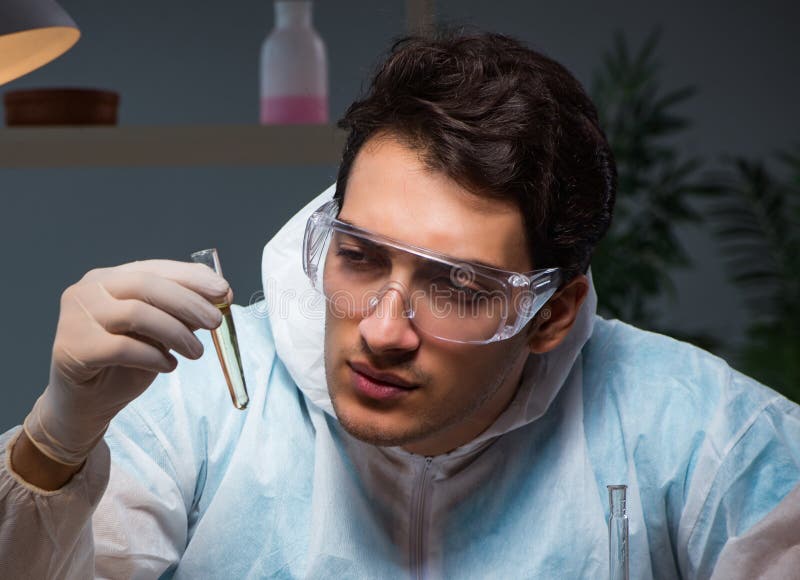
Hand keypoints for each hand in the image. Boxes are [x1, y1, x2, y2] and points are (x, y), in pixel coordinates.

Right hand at [23, 259, 230, 466]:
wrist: (86, 402)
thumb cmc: (124, 363)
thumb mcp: (160, 332)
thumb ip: (181, 311)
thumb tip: (221, 295)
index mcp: (110, 278)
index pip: (155, 268)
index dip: (192, 278)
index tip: (224, 291)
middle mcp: (88, 290)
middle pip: (147, 286)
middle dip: (188, 303)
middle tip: (216, 321)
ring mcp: (76, 317)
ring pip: (137, 314)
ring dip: (176, 333)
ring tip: (197, 352)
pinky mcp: (73, 347)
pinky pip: (123, 347)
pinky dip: (154, 357)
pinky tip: (168, 366)